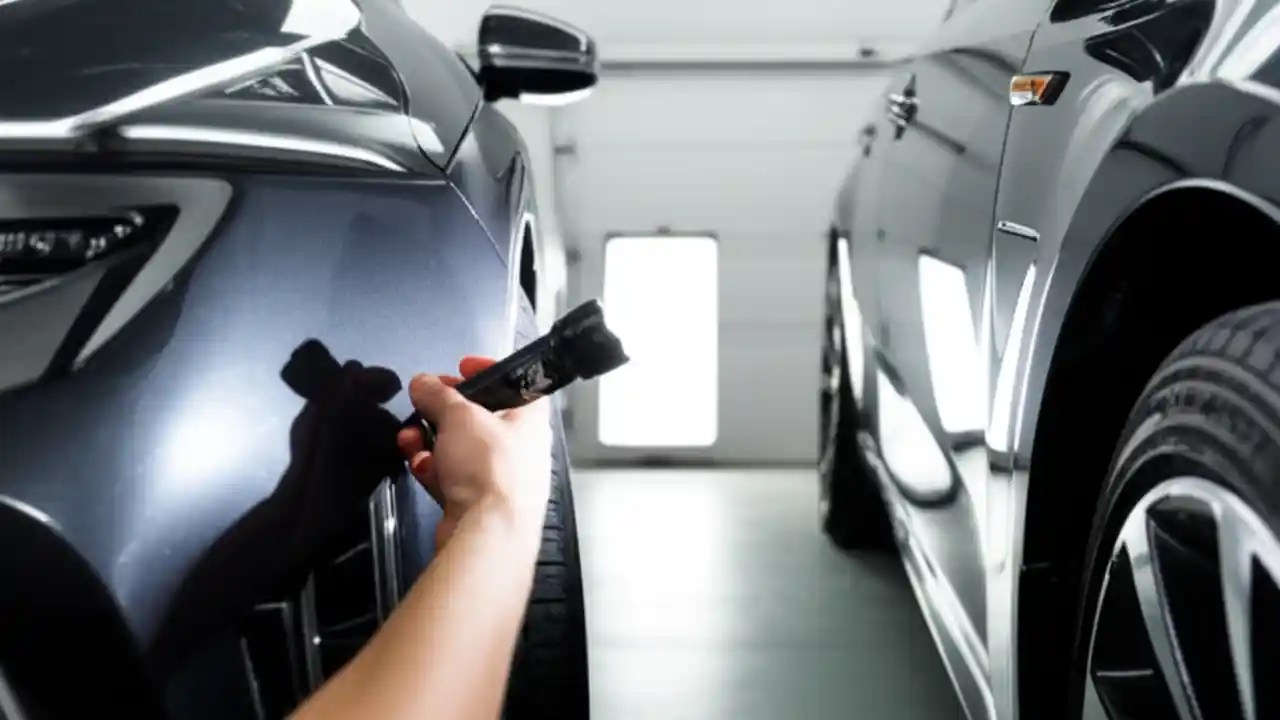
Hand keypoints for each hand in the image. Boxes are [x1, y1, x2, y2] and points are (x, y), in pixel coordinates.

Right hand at [396, 357, 551, 549]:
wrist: (487, 533)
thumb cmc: (487, 464)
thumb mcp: (460, 416)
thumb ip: (438, 394)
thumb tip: (422, 382)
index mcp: (530, 420)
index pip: (514, 384)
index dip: (487, 371)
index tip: (461, 367)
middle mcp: (519, 448)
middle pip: (477, 418)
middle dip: (442, 411)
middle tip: (422, 403)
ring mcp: (498, 478)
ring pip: (458, 448)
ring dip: (429, 440)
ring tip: (410, 439)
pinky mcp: (475, 503)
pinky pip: (450, 476)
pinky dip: (433, 469)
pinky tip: (420, 467)